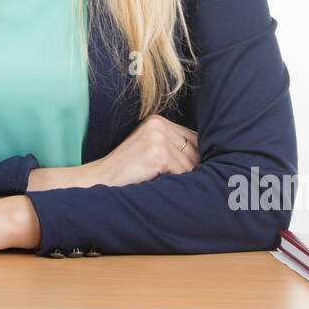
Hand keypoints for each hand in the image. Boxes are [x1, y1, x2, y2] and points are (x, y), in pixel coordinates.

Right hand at [84, 114, 199, 187]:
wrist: (100, 180)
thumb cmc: (126, 171)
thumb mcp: (148, 150)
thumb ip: (172, 148)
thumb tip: (209, 160)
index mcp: (158, 121)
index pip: (194, 138)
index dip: (199, 158)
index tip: (200, 172)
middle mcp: (158, 124)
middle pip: (196, 150)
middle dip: (194, 170)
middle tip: (188, 185)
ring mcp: (157, 137)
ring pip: (190, 164)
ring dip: (184, 180)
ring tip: (170, 187)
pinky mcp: (157, 153)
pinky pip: (182, 172)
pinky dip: (177, 184)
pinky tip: (163, 187)